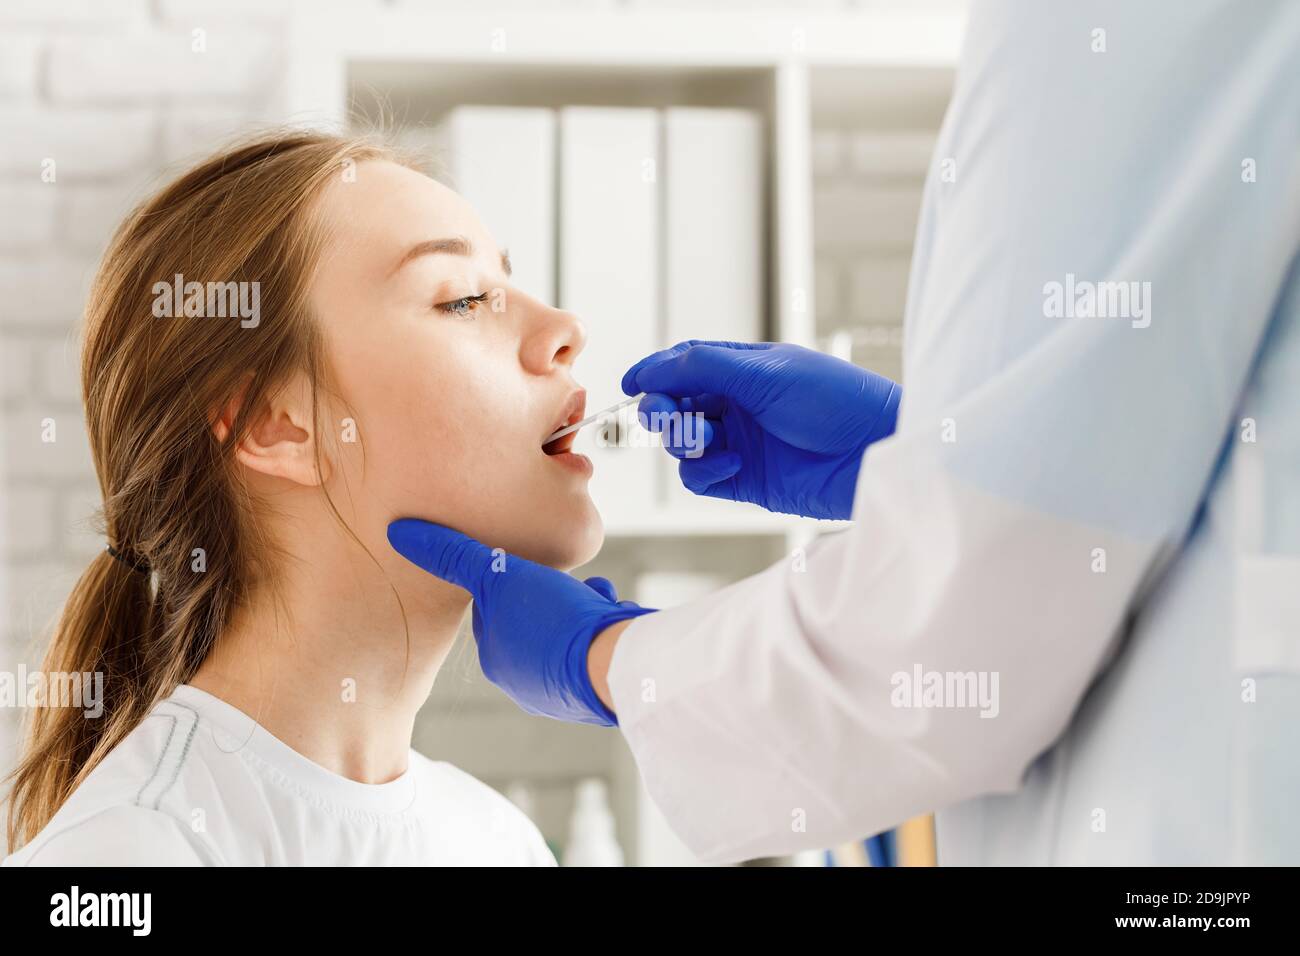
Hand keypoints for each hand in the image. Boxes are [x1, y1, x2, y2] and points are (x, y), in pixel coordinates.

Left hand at [387, 519, 654, 725]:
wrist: (615, 662)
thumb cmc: (553, 618)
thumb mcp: (500, 574)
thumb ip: (455, 555)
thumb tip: (399, 532)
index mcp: (496, 660)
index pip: (495, 607)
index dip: (514, 579)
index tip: (530, 566)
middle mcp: (525, 683)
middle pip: (531, 619)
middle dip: (550, 596)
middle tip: (563, 580)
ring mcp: (563, 689)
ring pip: (567, 632)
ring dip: (578, 607)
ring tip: (588, 596)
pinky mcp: (597, 688)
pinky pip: (595, 644)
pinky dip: (600, 623)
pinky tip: (607, 612)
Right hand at [622, 341, 900, 519]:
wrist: (879, 453)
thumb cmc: (837, 400)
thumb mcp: (766, 372)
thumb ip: (703, 367)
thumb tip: (650, 369)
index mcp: (746, 368)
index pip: (686, 365)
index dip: (656, 373)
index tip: (633, 383)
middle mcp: (740, 405)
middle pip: (677, 405)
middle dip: (663, 409)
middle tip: (665, 415)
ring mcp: (742, 443)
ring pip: (684, 445)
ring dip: (685, 441)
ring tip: (708, 441)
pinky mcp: (747, 481)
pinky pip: (702, 478)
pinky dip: (705, 472)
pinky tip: (730, 465)